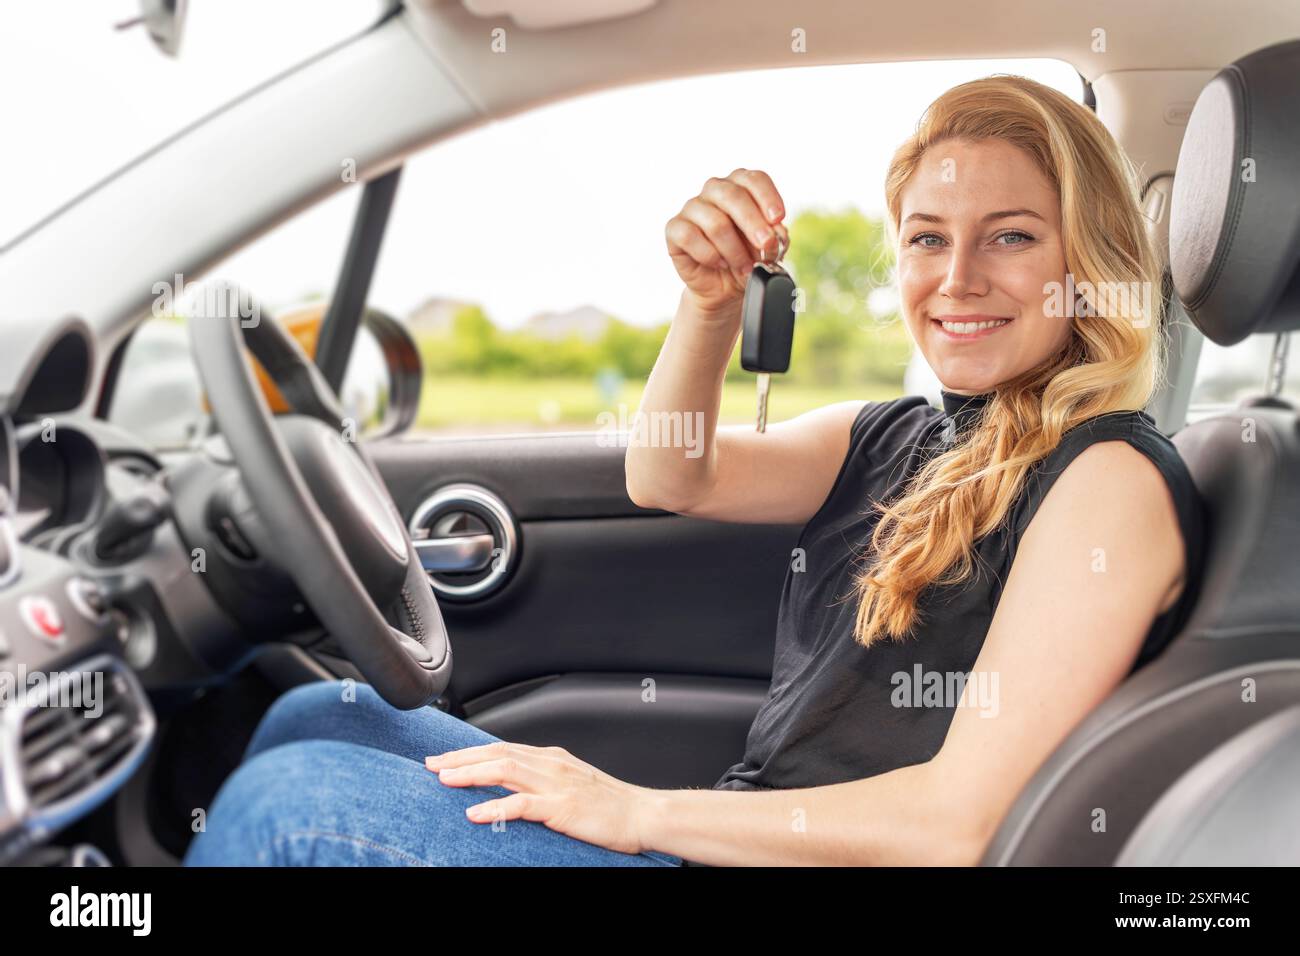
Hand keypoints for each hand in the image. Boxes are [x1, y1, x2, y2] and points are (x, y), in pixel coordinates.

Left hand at [425, 741, 658, 855]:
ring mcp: (557, 784)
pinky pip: (522, 806)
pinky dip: (496, 808)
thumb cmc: (609, 804)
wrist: (642, 814)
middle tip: (431, 764)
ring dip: (470, 775)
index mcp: (551, 758)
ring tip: (443, 780)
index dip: (469, 752)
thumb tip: (510, 786)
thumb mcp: (570, 784)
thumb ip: (541, 781)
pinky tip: (475, 814)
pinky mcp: (563, 808)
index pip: (501, 749)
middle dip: (460, 758)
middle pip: (496, 755)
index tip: (443, 758)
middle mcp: (551, 764)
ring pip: (504, 772)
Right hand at [664, 168, 788, 316]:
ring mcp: (692, 208)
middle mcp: (715, 190)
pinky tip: (719, 263)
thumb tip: (776, 233)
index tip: (778, 218)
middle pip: (733, 196)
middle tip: (766, 245)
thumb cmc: (746, 259)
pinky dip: (709, 255)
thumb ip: (775, 237)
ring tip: (744, 266)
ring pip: (715, 222)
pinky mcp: (675, 228)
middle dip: (753, 223)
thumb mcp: (768, 250)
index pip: (754, 179)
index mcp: (740, 186)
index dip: (767, 197)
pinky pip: (690, 237)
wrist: (724, 288)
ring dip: (734, 250)